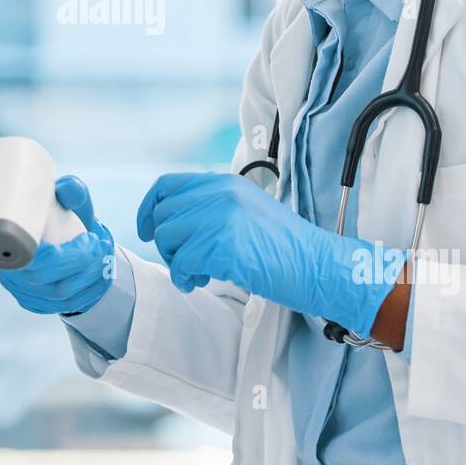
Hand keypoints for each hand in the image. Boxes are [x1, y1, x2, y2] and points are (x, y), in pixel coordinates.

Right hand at [0, 176, 116, 314]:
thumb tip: (68, 190)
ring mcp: (23, 292)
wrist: (65, 235)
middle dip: (80, 263)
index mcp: (7, 242)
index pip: (23, 258)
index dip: (53, 256)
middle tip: (100, 244)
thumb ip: (71, 190)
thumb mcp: (68, 197)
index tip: (86, 240)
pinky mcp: (39, 304)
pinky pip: (66, 306)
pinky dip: (90, 292)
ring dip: (90, 276)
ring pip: (59, 295)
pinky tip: (104, 276)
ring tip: (106, 255)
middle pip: (42, 279)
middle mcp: (10, 272)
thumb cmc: (62, 213)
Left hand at [136, 171, 403, 338]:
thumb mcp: (247, 211)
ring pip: (167, 238)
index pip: (166, 186)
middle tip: (190, 264)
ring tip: (199, 274)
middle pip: (163, 215)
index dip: (149, 209)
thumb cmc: (285, 248)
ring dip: (177, 262)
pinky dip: (186, 278)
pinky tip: (203, 281)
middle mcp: (220, 193)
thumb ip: (212, 209)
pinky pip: (182, 262)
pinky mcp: (224, 245)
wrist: (319, 265)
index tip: (146, 230)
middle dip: (168, 245)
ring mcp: (222, 217)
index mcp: (225, 182)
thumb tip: (171, 223)